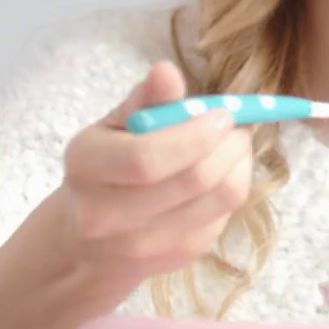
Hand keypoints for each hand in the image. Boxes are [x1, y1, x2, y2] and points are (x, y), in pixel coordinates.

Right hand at [48, 61, 253, 304]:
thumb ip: (145, 100)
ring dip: (240, 163)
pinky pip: (225, 216)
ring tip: (235, 143)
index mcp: (88, 169)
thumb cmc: (106, 168)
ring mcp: (145, 244)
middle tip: (235, 125)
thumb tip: (167, 72)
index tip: (220, 114)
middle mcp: (108, 216)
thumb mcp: (114, 127)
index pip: (147, 159)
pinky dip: (235, 186)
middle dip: (228, 144)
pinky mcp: (179, 256)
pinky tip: (225, 172)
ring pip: (220, 199)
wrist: (90, 241)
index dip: (195, 135)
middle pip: (193, 180)